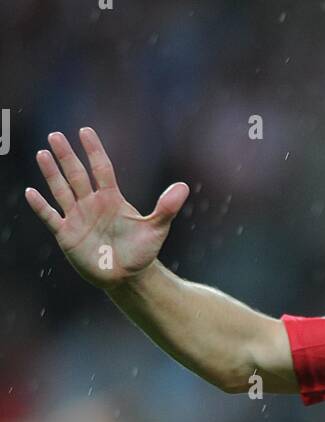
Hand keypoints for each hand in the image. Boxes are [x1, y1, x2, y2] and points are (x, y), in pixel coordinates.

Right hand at [25, 127, 188, 286]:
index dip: (94, 151)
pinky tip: (31, 192)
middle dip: (67, 156)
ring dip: (52, 174)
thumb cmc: (141, 252)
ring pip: (62, 191)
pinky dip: (41, 206)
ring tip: (42, 153)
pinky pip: (51, 217)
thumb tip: (184, 186)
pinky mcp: (67, 235)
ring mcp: (77, 218)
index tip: (85, 131)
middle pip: (77, 175)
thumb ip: (167, 208)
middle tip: (56, 136)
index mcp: (111, 199)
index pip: (101, 169)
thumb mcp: (156, 229)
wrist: (128, 277)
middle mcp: (92, 204)